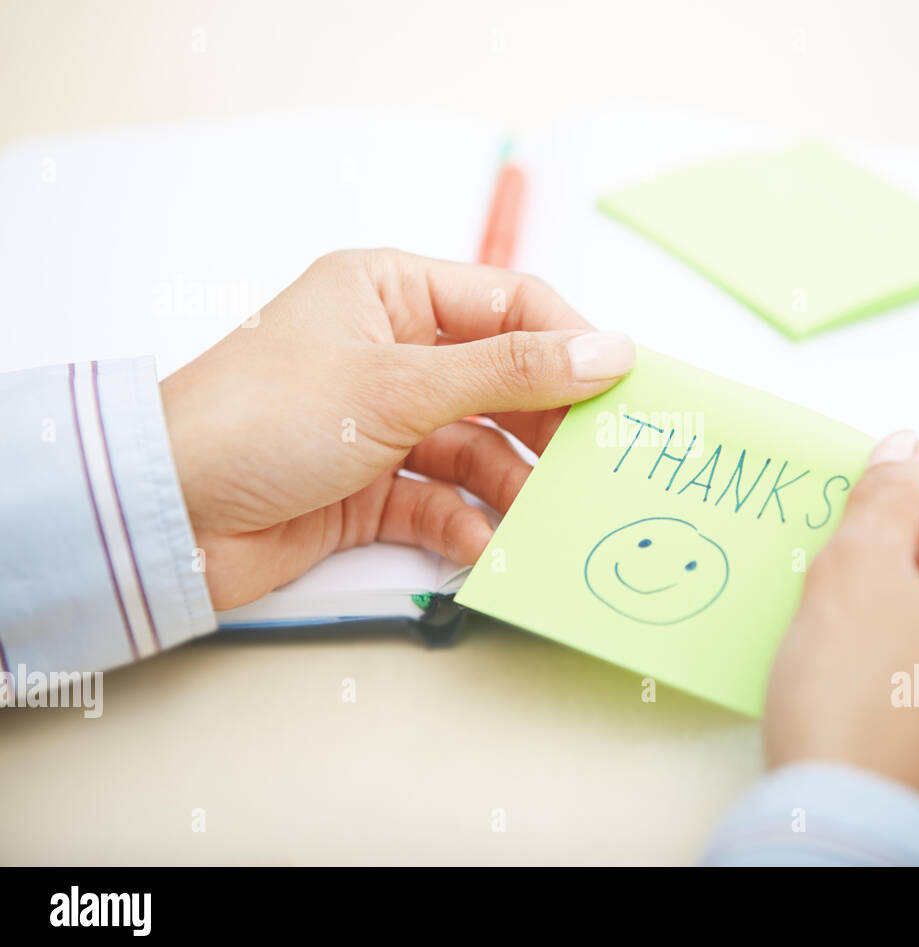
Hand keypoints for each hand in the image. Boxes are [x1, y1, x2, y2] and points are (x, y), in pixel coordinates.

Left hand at [160, 249, 634, 608]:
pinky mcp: (373, 489)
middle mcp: (394, 353)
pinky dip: (466, 524)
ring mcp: (385, 424)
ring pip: (480, 449)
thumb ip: (509, 371)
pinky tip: (482, 544)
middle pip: (504, 383)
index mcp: (392, 294)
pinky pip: (442, 503)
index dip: (570, 343)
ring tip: (548, 514)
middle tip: (601, 461)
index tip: (622, 387)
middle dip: (548, 424)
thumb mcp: (397, 383)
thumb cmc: (262, 416)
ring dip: (512, 484)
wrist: (160, 514)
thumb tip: (610, 350)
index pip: (510, 305)